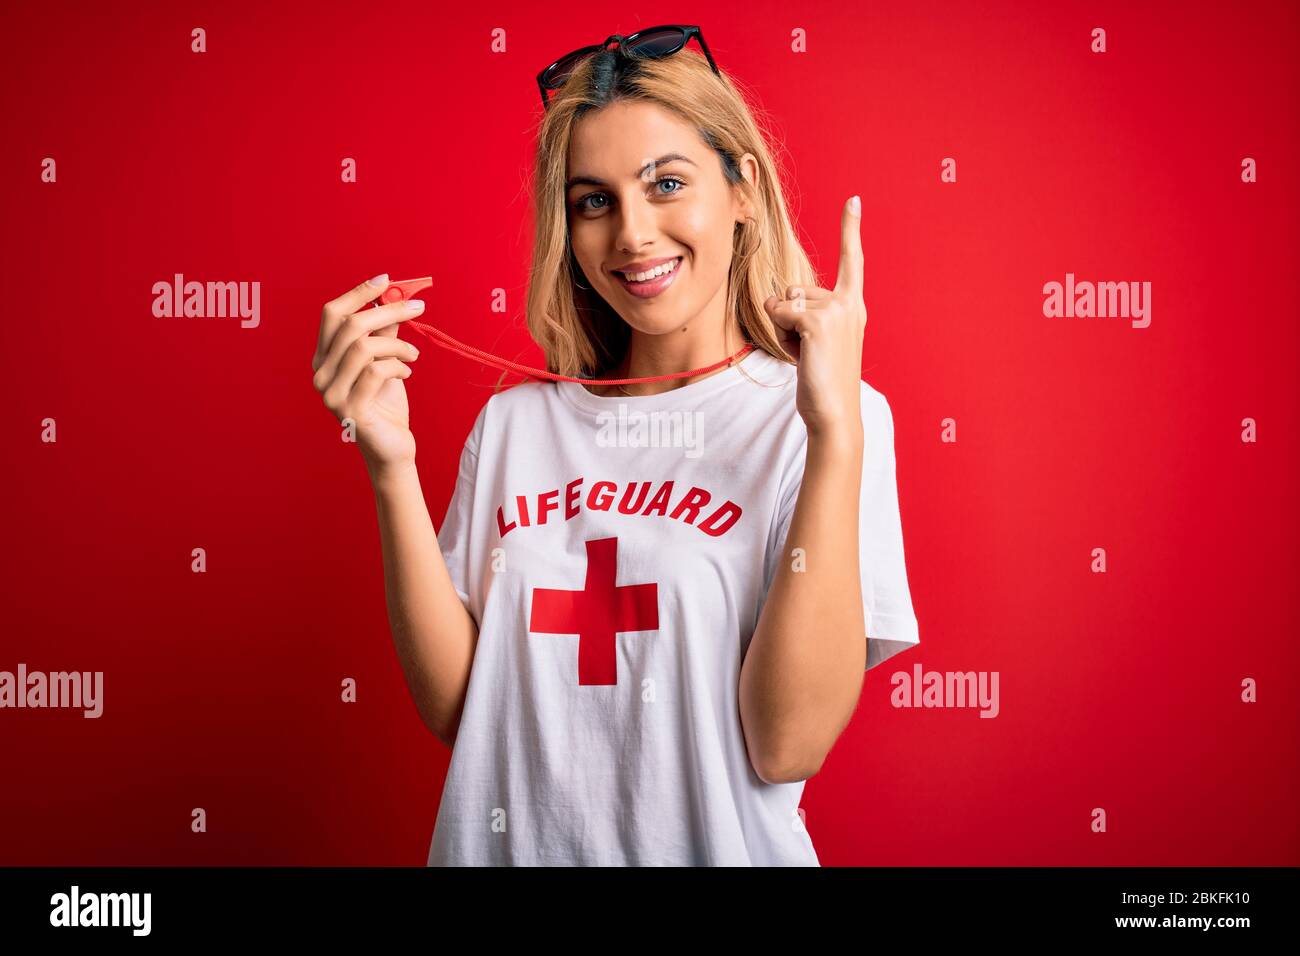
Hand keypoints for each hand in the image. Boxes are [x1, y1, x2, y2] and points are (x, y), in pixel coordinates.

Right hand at [312, 274, 425, 477]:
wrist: (392, 448)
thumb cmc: (387, 404)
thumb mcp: (385, 361)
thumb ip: (384, 333)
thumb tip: (394, 299)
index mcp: (324, 358)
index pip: (332, 315)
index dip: (358, 294)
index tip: (386, 281)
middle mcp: (321, 374)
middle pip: (351, 326)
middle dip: (388, 311)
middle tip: (418, 308)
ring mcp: (331, 394)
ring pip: (364, 347)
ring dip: (398, 345)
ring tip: (413, 356)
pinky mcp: (349, 409)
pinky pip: (376, 371)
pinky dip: (398, 367)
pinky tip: (406, 374)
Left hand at [762, 196, 866, 438]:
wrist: (834, 413)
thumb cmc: (822, 382)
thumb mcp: (815, 342)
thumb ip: (805, 314)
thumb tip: (777, 299)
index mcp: (853, 307)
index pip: (852, 261)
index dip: (851, 229)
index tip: (854, 200)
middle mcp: (849, 304)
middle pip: (795, 290)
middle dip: (789, 319)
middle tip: (809, 352)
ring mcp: (836, 311)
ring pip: (784, 302)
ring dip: (783, 330)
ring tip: (806, 356)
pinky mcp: (819, 322)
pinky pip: (780, 313)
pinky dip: (781, 335)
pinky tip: (800, 357)